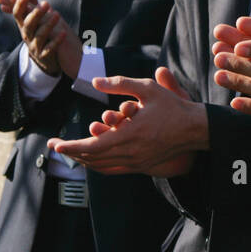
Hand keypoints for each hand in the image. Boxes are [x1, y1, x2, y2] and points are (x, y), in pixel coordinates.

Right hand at [0, 0, 83, 77]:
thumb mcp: (36, 15)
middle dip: (36, 13)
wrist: (47, 58)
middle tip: (46, 3)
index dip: (19, 4)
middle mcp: (26, 35)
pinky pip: (49, 49)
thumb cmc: (40, 31)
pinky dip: (56, 41)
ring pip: (39, 36)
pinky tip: (64, 33)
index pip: (18, 13)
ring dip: (48, 25)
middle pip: (28, 24)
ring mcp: (35, 46)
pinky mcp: (45, 56)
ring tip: (57, 14)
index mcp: (24, 24)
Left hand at [47, 67, 202, 175]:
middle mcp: (131, 154)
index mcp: (129, 136)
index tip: (55, 143)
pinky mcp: (142, 165)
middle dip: (71, 153)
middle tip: (55, 145)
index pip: (91, 148)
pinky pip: (113, 170)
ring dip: (83, 160)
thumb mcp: (147, 88)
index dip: (70, 147)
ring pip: (102, 167)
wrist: (195, 129)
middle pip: (92, 160)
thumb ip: (120, 84)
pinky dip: (98, 165)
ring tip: (70, 151)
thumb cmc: (173, 106)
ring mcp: (137, 162)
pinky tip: (91, 158)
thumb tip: (95, 81)